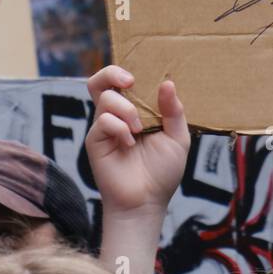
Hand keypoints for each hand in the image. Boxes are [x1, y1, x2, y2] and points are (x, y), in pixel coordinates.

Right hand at [85, 66, 189, 273]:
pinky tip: (128, 143)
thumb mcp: (177, 138)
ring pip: (105, 98)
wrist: (147, 201)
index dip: (128, 72)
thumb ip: (173, 111)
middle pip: (100, 81)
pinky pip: (103, 120)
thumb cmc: (162, 172)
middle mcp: (116, 116)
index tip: (142, 76)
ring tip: (139, 129)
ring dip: (126, 109)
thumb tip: (167, 83)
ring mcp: (104, 127)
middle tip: (130, 81)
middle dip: (112, 73)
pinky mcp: (95, 140)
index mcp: (135, 111)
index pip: (123, 82)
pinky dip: (119, 127)